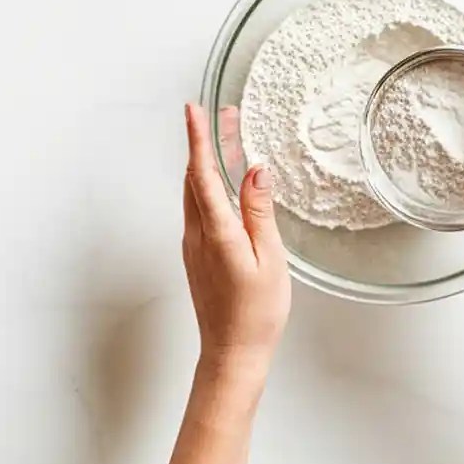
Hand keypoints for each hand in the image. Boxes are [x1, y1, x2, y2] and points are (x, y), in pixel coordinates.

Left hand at [182, 103, 290, 377]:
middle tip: (225, 115)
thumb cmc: (256, 314)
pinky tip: (226, 183)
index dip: (199, 138)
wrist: (232, 353)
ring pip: (195, 192)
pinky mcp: (197, 254)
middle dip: (207, 142)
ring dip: (208, 163)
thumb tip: (256, 172)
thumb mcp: (269, 260)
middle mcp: (197, 235)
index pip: (203, 174)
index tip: (195, 109)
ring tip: (229, 140)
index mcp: (217, 232)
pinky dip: (209, 186)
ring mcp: (193, 245)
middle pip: (196, 177)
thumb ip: (259, 212)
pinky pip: (199, 209)